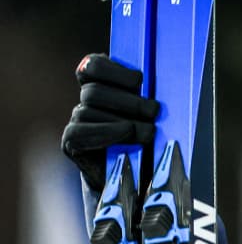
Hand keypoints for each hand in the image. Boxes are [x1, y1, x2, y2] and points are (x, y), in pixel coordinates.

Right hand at [61, 54, 158, 192]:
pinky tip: (126, 134)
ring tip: (148, 132)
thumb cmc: (149, 139)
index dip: (113, 70)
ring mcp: (76, 121)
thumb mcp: (152, 115)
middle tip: (154, 111)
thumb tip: (168, 84)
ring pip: (88, 110)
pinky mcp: (71, 142)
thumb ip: (149, 97)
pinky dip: (107, 132)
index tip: (139, 80)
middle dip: (129, 101)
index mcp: (101, 85)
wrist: (135, 178)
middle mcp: (86, 102)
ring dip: (123, 120)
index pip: (92, 66)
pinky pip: (80, 131)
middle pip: (94, 91)